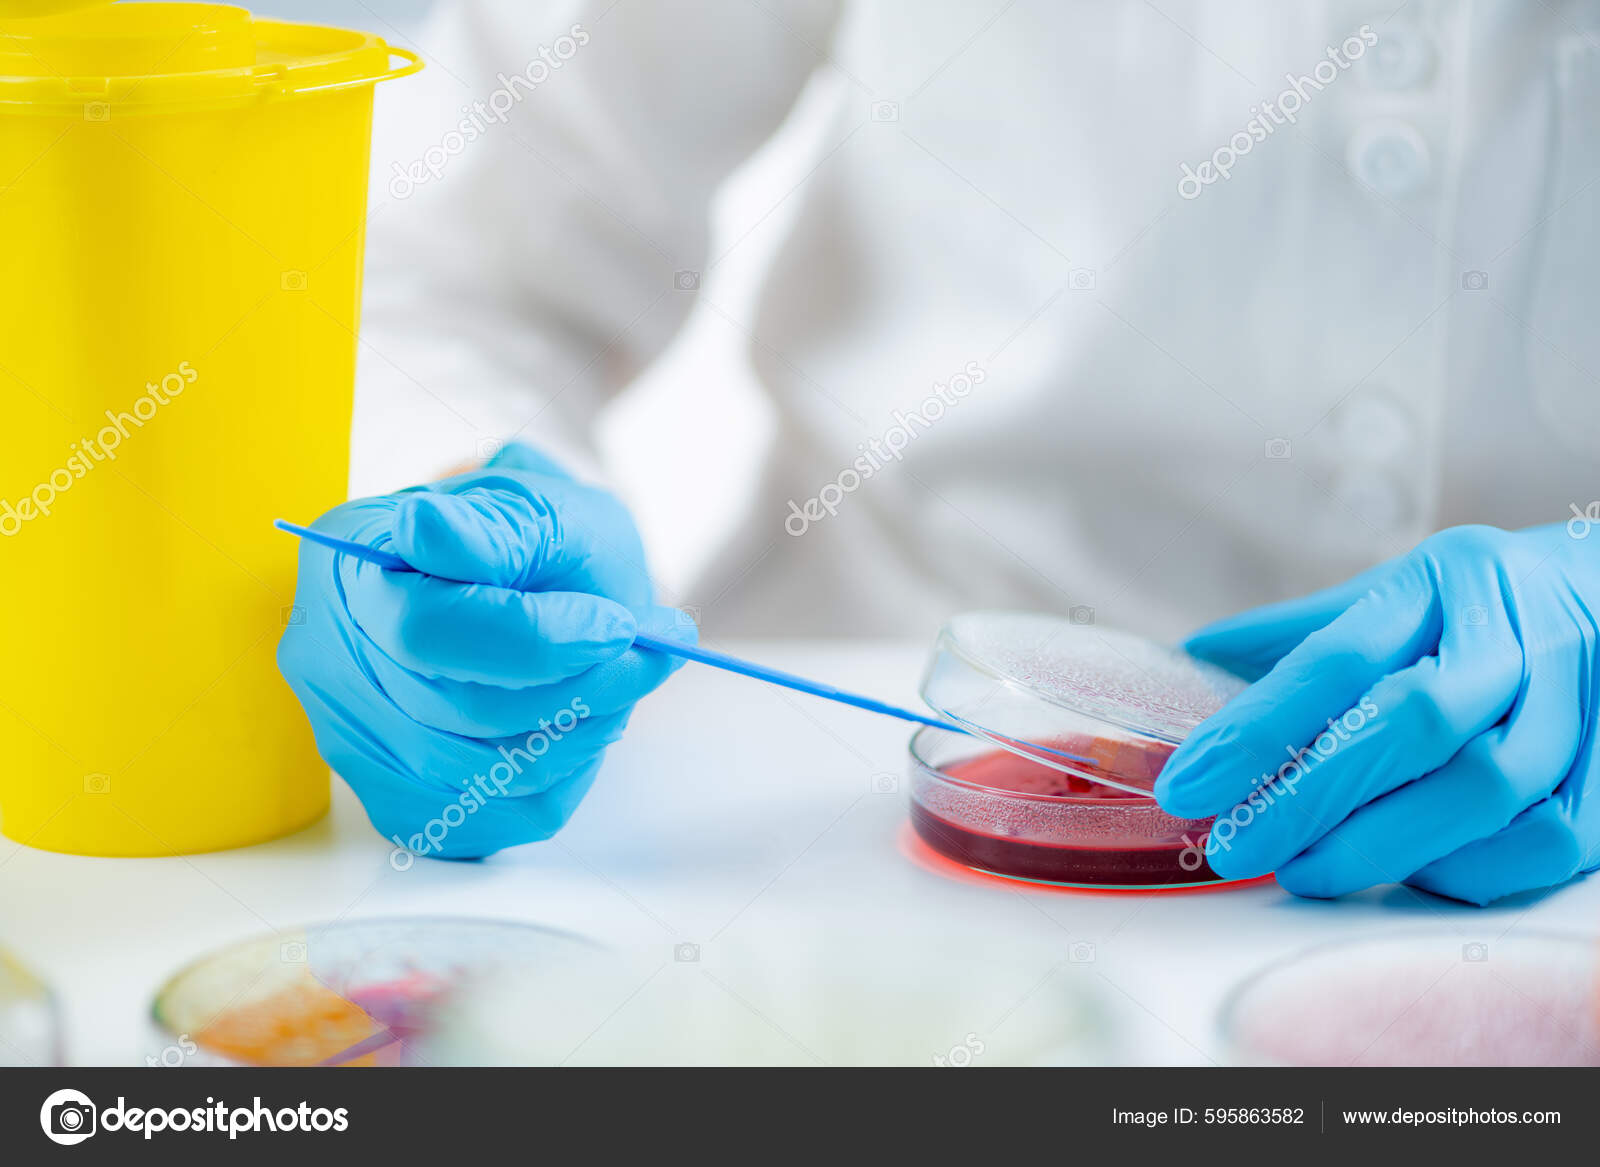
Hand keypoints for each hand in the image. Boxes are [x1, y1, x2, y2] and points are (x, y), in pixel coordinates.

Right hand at [277, 443, 691, 858]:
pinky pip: (494, 817)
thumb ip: (494, 525)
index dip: (534, 639)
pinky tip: (587, 721)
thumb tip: (428, 528)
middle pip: (456, 711)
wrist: (535, 587)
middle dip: (580, 686)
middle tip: (655, 650)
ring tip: (633, 676)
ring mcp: (355, 739)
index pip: (425, 630)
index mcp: (349, 568)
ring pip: (480, 772)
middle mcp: (328, 660)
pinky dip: (562, 773)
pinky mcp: (399, 798)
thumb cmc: (535, 540)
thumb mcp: (535, 503)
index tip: (617, 624)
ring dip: (582, 730)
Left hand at [1154, 524, 1599, 904]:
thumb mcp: (1394, 592)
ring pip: (1488, 786)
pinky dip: (1470, 867)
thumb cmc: (1481, 606)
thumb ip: (1301, 633)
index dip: (1255, 729)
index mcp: (1441, 578)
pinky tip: (1410, 873)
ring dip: (1386, 845)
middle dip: (1313, 799)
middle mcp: (1517, 627)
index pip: (1336, 659)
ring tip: (1306, 871)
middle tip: (1237, 847)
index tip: (1187, 784)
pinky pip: (1550, 836)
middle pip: (1415, 722)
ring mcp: (1582, 692)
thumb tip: (1192, 659)